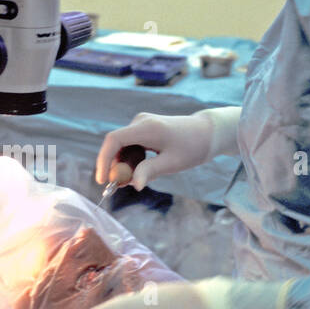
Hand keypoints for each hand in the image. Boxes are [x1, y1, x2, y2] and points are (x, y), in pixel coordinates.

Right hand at [96, 107, 239, 190]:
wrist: (207, 133)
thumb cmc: (193, 147)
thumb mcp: (172, 163)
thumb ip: (150, 172)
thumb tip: (133, 185)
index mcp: (146, 127)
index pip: (114, 140)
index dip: (104, 160)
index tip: (102, 181)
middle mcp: (140, 122)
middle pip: (115, 146)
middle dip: (115, 167)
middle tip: (121, 186)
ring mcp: (140, 124)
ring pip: (122, 148)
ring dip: (125, 165)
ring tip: (140, 178)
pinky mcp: (143, 129)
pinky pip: (130, 146)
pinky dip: (132, 160)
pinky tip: (146, 168)